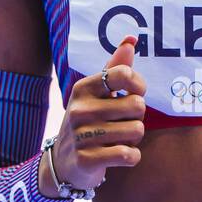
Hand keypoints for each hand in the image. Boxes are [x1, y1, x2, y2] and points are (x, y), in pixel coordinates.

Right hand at [38, 35, 146, 195]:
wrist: (62, 163)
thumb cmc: (88, 122)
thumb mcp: (96, 94)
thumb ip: (115, 67)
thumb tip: (131, 39)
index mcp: (83, 88)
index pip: (124, 74)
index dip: (138, 85)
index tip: (134, 94)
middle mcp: (80, 109)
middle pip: (137, 106)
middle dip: (137, 117)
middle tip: (122, 123)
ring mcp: (82, 135)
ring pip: (137, 131)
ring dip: (134, 138)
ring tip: (117, 139)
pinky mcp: (87, 160)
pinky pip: (129, 155)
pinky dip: (131, 156)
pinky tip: (118, 155)